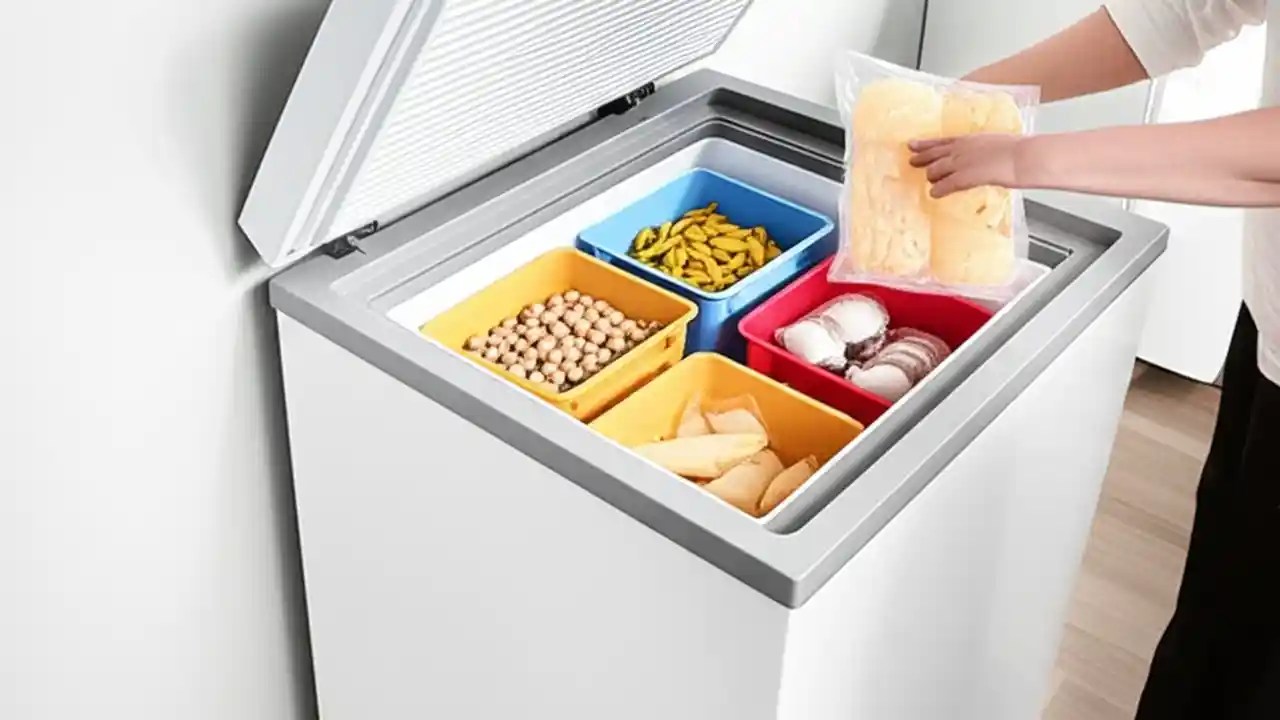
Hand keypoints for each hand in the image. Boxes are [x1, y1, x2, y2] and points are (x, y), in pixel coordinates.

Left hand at [908, 134, 1025, 197]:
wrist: (1023, 157)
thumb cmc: (1017, 150)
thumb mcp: (996, 142)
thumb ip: (984, 149)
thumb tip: (984, 155)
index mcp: (969, 138)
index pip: (941, 141)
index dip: (925, 144)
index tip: (912, 144)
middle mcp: (961, 149)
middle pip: (933, 154)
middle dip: (922, 158)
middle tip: (911, 161)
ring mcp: (961, 162)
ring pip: (935, 170)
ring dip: (932, 176)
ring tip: (930, 181)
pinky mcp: (964, 177)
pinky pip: (944, 185)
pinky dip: (938, 190)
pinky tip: (934, 194)